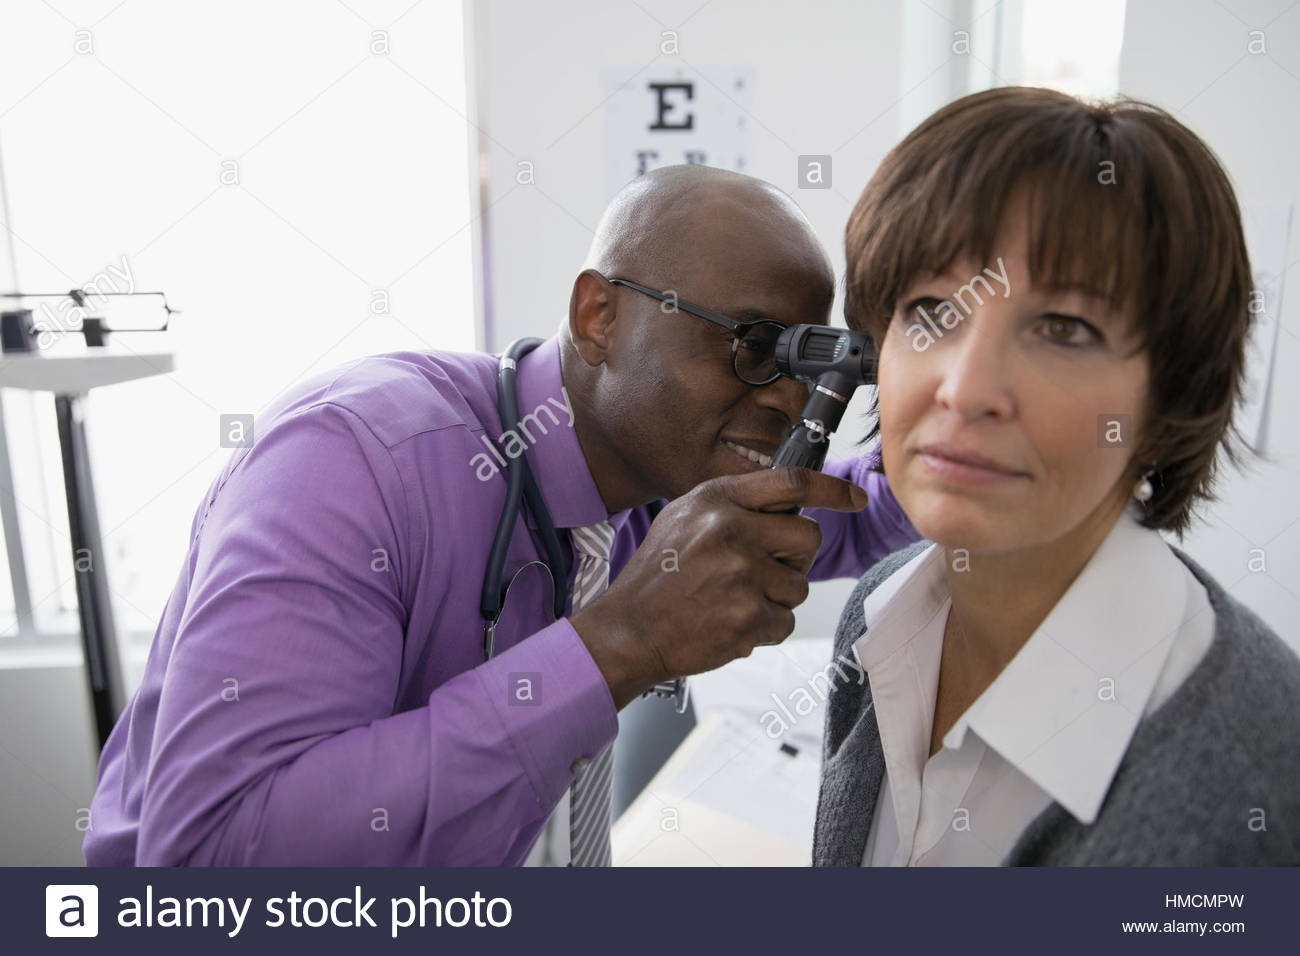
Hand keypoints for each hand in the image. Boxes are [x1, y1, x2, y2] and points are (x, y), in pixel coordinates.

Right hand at [570, 467, 867, 707]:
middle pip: (808, 537)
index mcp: (716, 500)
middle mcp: (730, 529)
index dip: (831, 489)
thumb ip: (734, 507)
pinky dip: (764, 628)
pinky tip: (730, 624)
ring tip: (731, 602)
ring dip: (775, 599)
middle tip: (760, 574)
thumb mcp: (684, 520)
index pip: (791, 481)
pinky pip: (784, 620)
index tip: (856, 498)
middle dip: (794, 560)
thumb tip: (789, 508)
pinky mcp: (747, 614)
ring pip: (799, 585)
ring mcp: (740, 572)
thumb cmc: (656, 577)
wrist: (627, 630)